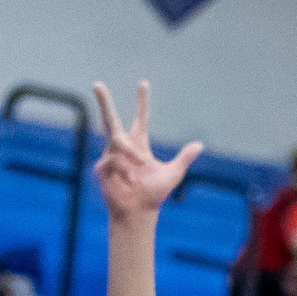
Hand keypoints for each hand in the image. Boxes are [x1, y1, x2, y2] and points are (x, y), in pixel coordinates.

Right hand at [93, 80, 202, 224]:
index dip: (142, 102)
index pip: (141, 118)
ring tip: (136, 173)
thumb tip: (199, 144)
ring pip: (117, 140)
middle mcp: (123, 147)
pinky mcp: (101, 168)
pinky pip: (112, 160)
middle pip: (110, 119)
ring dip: (129, 154)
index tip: (143, 83)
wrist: (138, 212)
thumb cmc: (154, 194)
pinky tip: (126, 181)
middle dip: (104, 102)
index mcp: (139, 144)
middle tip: (97, 83)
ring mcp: (110, 156)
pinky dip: (122, 170)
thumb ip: (183, 158)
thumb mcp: (173, 173)